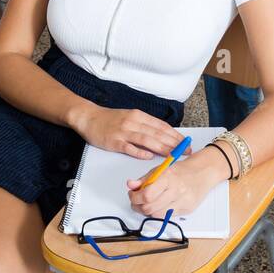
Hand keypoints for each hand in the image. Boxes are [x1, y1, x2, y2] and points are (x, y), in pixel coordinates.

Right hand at [69, 104, 187, 160]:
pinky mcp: (114, 142)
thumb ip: (145, 126)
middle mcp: (133, 122)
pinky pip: (129, 148)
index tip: (185, 142)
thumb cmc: (110, 119)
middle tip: (184, 151)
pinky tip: (149, 157)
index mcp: (138, 115)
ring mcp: (123, 132)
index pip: (161, 126)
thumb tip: (163, 136)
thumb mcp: (130, 117)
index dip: (175, 135)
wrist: (89, 117)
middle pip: (157, 133)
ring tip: (173, 155)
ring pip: (146, 140)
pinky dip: (140, 152)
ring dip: (161, 148)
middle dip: (173, 143)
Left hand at [127, 152, 224, 218]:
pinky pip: (167, 217)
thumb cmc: (181, 170)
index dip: (135, 198)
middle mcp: (176, 190)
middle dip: (138, 206)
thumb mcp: (160, 169)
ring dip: (147, 211)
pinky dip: (159, 213)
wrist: (202, 173)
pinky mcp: (187, 209)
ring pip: (157, 215)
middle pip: (150, 208)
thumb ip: (144, 179)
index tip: (132, 195)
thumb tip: (130, 185)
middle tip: (136, 201)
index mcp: (168, 177)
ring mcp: (183, 201)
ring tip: (146, 204)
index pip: (147, 195)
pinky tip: (158, 205)